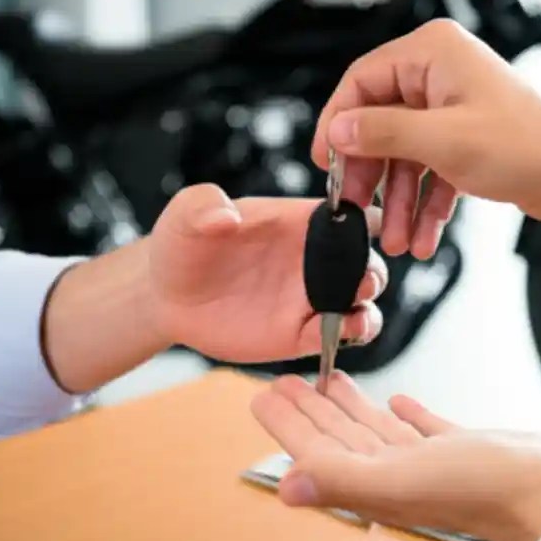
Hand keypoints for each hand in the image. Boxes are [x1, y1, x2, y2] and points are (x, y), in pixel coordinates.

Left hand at [145, 185, 385, 360]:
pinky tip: (343, 330)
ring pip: (363, 300)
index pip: (349, 213)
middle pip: (367, 260)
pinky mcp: (300, 334)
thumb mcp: (186, 215)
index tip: (370, 224)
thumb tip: (226, 215)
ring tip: (355, 304)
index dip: (369, 216)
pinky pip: (339, 335)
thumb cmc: (182, 246)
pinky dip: (352, 334)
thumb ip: (203, 205)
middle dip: (374, 268)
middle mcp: (313, 260)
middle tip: (361, 277)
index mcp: (299, 221)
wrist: (166, 297)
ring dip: (368, 303)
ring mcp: (310, 298)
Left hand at [249, 372, 540, 540]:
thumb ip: (341, 481)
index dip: (289, 425)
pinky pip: (424, 430)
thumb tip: (285, 489)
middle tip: (286, 381)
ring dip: (350, 408)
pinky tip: (397, 400)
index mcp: (376, 486)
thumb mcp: (401, 480)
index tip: (262, 395)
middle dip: (311, 411)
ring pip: (377, 432)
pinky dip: (406, 414)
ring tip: (328, 382)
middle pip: (340, 438)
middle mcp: (398, 476)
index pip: (318, 451)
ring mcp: (432, 464)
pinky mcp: (466, 451)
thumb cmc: (485, 491)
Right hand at [313, 19, 540, 258]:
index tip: (326, 161)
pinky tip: (420, 235)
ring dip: (397, 202)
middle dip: (371, 175)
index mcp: (433, 54)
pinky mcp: (463, 138)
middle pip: (379, 123)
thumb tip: (340, 131)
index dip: (339, 123)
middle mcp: (440, 74)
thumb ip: (382, 133)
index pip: (362, 81)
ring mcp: (452, 107)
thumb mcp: (442, 142)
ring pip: (404, 155)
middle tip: (356, 208)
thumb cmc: (528, 147)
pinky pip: (428, 171)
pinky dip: (423, 204)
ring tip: (394, 238)